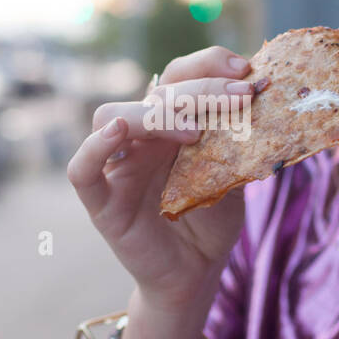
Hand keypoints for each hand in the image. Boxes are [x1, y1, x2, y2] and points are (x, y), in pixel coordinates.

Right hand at [67, 46, 253, 322]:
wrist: (197, 272)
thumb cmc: (211, 220)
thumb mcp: (231, 174)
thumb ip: (234, 141)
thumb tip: (256, 98)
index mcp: (170, 122)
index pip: (179, 76)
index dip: (208, 65)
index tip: (245, 71)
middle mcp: (140, 136)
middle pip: (154, 94)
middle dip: (200, 91)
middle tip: (238, 99)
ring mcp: (117, 166)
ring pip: (111, 117)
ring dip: (153, 115)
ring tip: (194, 131)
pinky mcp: (101, 202)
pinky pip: (81, 170)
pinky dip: (94, 147)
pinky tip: (119, 132)